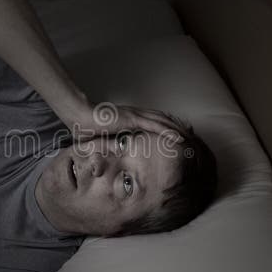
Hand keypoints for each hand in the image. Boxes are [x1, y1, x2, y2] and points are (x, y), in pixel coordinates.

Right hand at [66, 101, 184, 142]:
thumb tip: (105, 158)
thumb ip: (106, 144)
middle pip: (162, 119)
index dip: (166, 126)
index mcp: (129, 117)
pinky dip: (169, 131)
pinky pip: (155, 126)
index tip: (177, 134)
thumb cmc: (85, 125)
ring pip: (163, 122)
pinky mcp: (132, 120)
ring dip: (178, 129)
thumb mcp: (99, 137)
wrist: (79, 114)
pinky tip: (180, 138)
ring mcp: (135, 115)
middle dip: (177, 127)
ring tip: (191, 138)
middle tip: (192, 136)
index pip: (153, 120)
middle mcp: (135, 114)